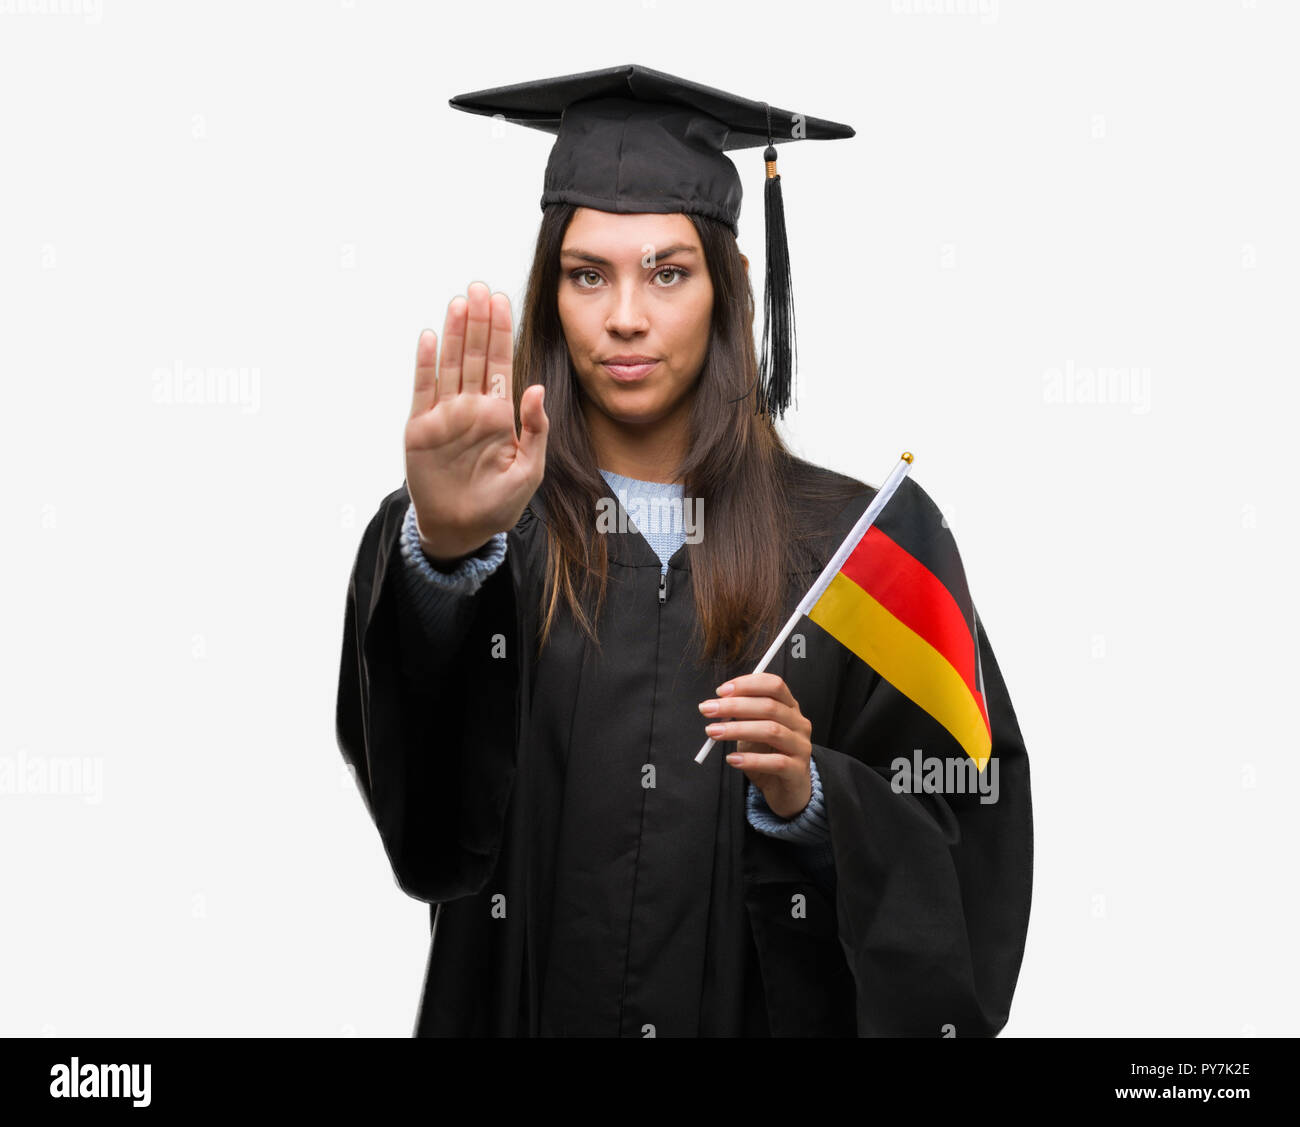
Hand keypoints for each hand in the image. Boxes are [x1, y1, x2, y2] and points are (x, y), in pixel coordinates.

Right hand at [405, 282, 548, 561]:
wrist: (461, 530)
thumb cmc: (499, 504)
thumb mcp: (528, 470)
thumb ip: (535, 430)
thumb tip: (536, 388)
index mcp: (499, 414)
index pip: (499, 364)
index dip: (500, 333)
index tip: (501, 301)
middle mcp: (471, 408)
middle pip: (473, 356)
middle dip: (478, 323)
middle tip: (480, 288)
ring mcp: (445, 415)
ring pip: (449, 365)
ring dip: (453, 334)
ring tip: (459, 302)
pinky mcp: (421, 429)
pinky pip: (423, 390)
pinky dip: (425, 365)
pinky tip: (429, 338)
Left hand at [699, 673, 813, 818]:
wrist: (786, 789)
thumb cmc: (767, 755)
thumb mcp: (754, 731)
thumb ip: (742, 717)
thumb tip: (717, 706)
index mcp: (789, 707)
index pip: (774, 685)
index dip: (747, 684)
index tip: (721, 691)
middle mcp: (799, 723)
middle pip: (769, 706)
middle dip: (734, 706)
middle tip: (707, 710)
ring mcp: (801, 747)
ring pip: (771, 731)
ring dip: (738, 730)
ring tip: (714, 732)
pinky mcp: (797, 771)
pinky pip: (775, 762)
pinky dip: (751, 759)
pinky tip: (732, 759)